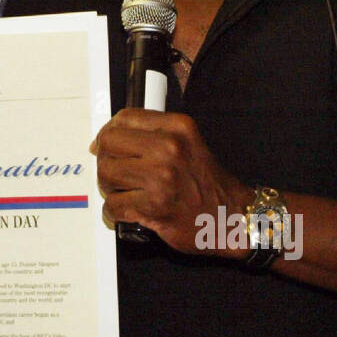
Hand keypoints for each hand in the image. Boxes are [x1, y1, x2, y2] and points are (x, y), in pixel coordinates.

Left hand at [90, 108, 252, 256]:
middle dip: (105, 161)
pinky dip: (115, 213)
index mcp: (177, 127)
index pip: (124, 118)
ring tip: (125, 193)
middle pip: (108, 144)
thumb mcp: (187, 143)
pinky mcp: (155, 206)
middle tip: (115, 174)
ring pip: (106, 174)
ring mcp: (162, 178)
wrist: (234, 217)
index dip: (108, 132)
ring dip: (109, 188)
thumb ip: (151, 135)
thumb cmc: (207, 183)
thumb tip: (102, 141)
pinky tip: (130, 212)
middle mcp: (169, 148)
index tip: (105, 145)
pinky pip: (113, 206)